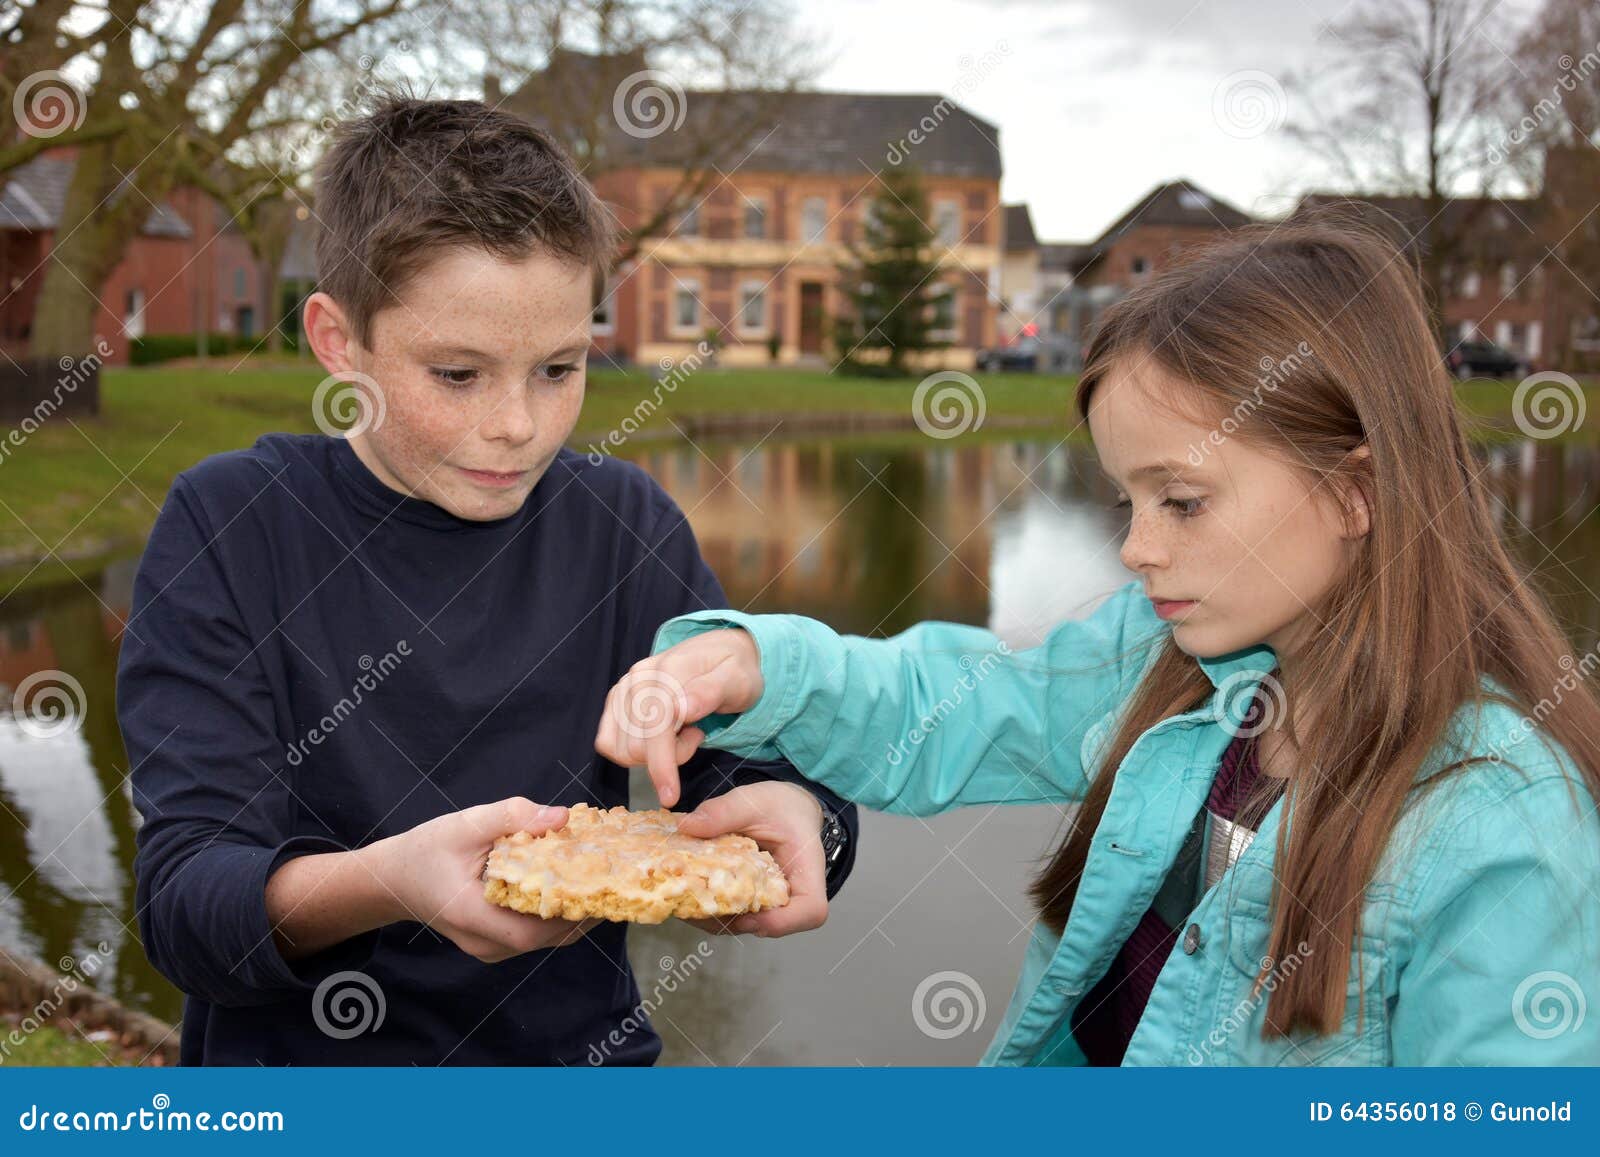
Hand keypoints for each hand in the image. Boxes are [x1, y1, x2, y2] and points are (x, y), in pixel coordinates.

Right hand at [367, 797, 597, 962]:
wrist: (393, 879)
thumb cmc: (426, 849)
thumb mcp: (464, 824)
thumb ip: (512, 817)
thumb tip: (563, 818)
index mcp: (473, 917)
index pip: (535, 928)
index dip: (575, 911)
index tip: (606, 885)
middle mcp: (486, 944)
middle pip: (548, 936)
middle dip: (585, 909)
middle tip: (618, 878)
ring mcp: (490, 949)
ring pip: (546, 939)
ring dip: (575, 913)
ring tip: (605, 880)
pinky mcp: (496, 943)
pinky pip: (536, 934)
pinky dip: (558, 914)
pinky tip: (576, 886)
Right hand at [594, 628, 763, 806]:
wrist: (720, 654)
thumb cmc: (735, 671)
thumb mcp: (738, 681)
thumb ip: (710, 692)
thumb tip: (681, 708)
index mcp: (669, 669)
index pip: (656, 725)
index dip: (662, 764)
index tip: (670, 796)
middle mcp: (639, 677)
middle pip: (637, 744)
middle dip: (669, 756)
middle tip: (696, 735)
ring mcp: (624, 687)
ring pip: (622, 748)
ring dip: (654, 755)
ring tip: (682, 732)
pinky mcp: (616, 700)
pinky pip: (609, 743)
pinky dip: (634, 751)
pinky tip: (663, 736)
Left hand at [676, 781, 827, 937]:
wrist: (787, 808)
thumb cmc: (782, 805)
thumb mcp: (755, 800)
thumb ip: (725, 811)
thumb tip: (687, 827)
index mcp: (807, 869)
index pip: (811, 911)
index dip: (782, 922)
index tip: (747, 912)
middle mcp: (794, 894)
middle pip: (772, 925)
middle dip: (730, 919)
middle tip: (692, 900)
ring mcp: (772, 902)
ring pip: (747, 924)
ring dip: (713, 916)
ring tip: (681, 896)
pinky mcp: (754, 902)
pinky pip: (735, 914)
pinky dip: (711, 907)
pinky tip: (688, 891)